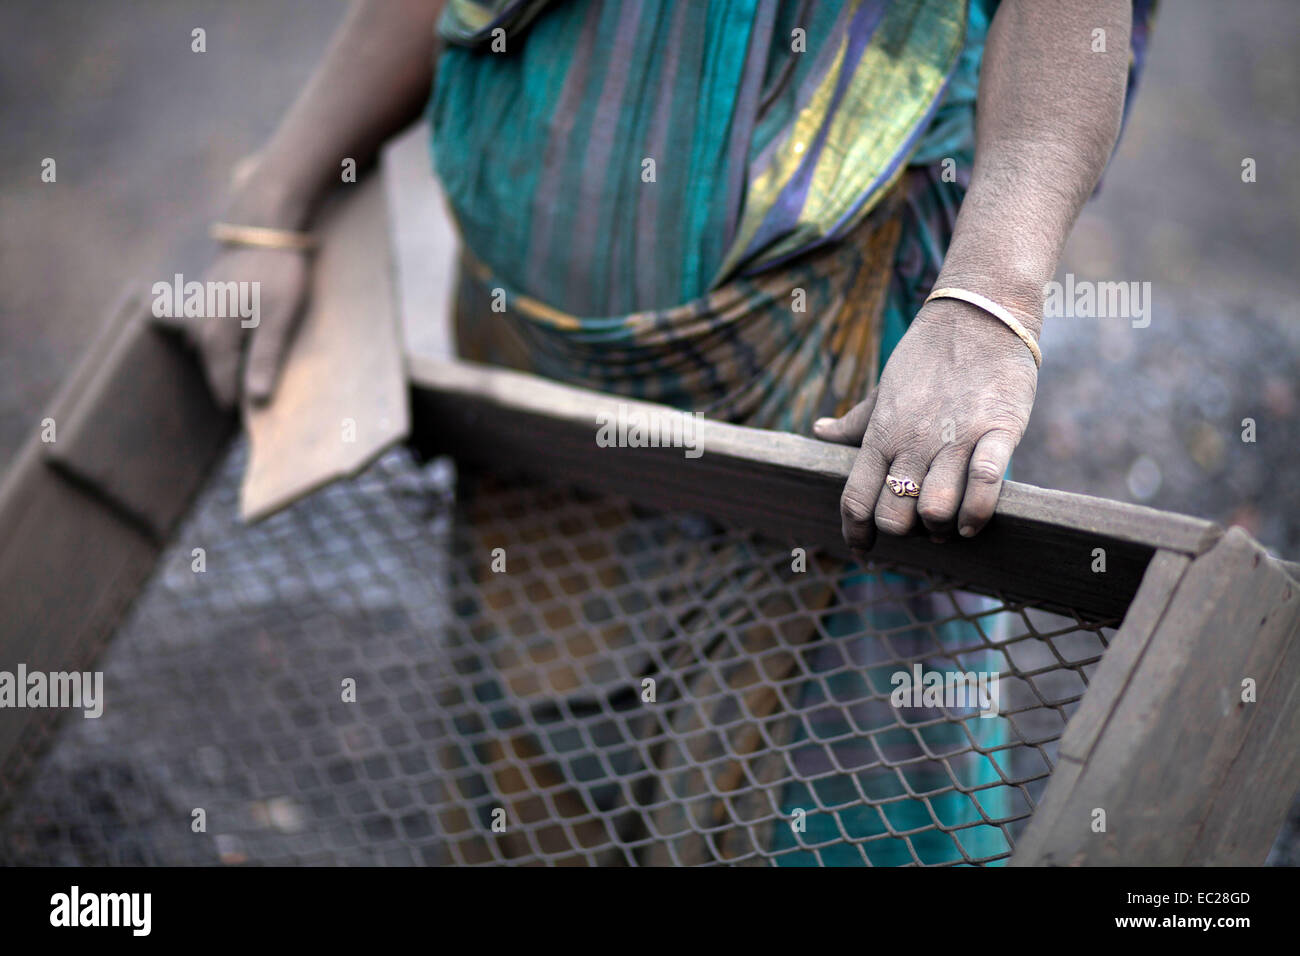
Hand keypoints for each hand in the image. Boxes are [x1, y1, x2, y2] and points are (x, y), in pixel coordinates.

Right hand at [184, 245, 310, 409]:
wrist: (264, 232)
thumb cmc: (276, 275)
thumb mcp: (280, 319)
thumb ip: (266, 358)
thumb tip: (258, 399)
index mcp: (214, 337)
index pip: (224, 389)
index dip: (245, 404)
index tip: (267, 416)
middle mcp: (197, 330)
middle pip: (218, 373)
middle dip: (241, 385)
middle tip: (271, 393)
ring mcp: (197, 317)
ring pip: (216, 357)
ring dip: (236, 367)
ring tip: (263, 366)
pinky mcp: (205, 308)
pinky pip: (216, 340)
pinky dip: (232, 348)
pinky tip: (252, 342)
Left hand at [813, 297, 1038, 550]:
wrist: (980, 313)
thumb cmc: (928, 356)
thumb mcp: (884, 388)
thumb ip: (855, 420)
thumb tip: (820, 430)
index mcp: (881, 434)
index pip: (855, 497)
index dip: (856, 530)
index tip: (862, 546)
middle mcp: (912, 441)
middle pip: (894, 515)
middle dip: (904, 531)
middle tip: (918, 525)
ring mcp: (954, 437)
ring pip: (935, 509)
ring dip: (940, 527)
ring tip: (948, 524)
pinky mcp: (998, 431)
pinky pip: (983, 484)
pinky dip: (977, 512)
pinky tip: (973, 522)